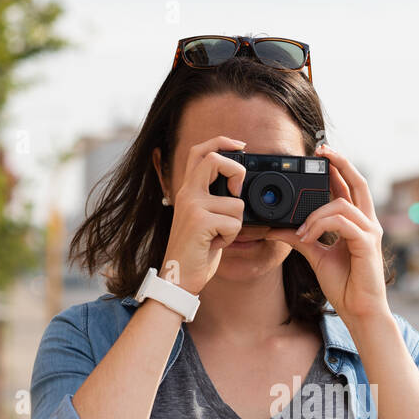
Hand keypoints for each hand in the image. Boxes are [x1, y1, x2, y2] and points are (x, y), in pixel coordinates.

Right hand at [160, 135, 248, 293]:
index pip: (199, 151)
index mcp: (187, 190)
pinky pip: (234, 222)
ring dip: (234, 224)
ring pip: (236, 203)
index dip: (221, 142)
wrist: (178, 277)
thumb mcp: (203, 219)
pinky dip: (230, 237)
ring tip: (218, 235)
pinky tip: (215, 244)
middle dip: (237, 171)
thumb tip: (239, 189)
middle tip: (237, 192)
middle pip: (215, 159)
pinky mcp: (200, 222)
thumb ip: (214, 200)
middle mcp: (187, 193)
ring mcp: (192, 206)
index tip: (241, 146)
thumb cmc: (195, 251)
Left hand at [267, 143, 389, 325]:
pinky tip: (308, 237)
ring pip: (342, 204)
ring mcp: (369, 232)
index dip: (338, 168)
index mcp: (356, 223)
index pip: (349, 188)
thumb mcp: (315, 255)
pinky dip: (321, 225)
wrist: (358, 311)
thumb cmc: (344, 285)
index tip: (321, 155)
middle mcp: (367, 223)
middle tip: (322, 150)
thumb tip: (276, 228)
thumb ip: (300, 238)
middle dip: (341, 163)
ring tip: (302, 231)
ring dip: (316, 213)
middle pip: (358, 182)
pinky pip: (343, 222)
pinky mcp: (367, 244)